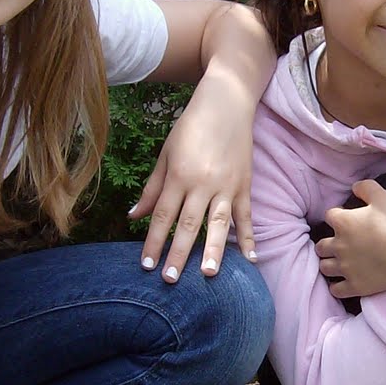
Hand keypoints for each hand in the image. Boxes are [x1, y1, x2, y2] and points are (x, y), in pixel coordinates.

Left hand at [129, 80, 256, 281]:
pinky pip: (246, 216)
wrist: (226, 104)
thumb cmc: (190, 127)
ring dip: (214, 251)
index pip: (163, 216)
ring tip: (209, 275)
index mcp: (179, 175)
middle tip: (171, 280)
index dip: (153, 241)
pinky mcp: (245, 186)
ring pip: (218, 224)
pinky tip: (251, 258)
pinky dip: (249, 237)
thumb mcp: (166, 154)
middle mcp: (202, 183)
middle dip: (179, 254)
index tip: (146, 265)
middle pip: (188, 225)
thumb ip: (153, 188)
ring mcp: (227, 186)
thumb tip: (135, 216)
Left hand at [316, 180, 385, 298]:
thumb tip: (355, 187)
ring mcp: (346, 268)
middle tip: (340, 244)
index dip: (338, 217)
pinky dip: (337, 286)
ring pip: (325, 267)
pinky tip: (344, 282)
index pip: (329, 216)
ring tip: (338, 263)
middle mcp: (339, 245)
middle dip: (328, 244)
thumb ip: (366, 187)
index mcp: (343, 222)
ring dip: (330, 264)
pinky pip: (336, 290)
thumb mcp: (384, 196)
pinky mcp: (355, 286)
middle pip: (321, 245)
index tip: (347, 220)